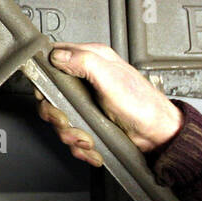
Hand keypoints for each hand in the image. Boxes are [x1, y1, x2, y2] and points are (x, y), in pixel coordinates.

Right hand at [36, 42, 182, 163]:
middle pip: (50, 95)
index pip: (54, 58)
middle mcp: (86, 79)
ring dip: (71, 134)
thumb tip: (58, 55)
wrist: (156, 134)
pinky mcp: (88, 120)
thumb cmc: (142, 104)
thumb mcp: (111, 77)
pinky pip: (71, 135)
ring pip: (59, 118)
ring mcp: (85, 102)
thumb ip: (84, 61)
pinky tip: (92, 144)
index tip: (48, 93)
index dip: (45, 76)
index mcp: (91, 60)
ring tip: (86, 137)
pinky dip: (80, 146)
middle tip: (68, 120)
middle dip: (57, 114)